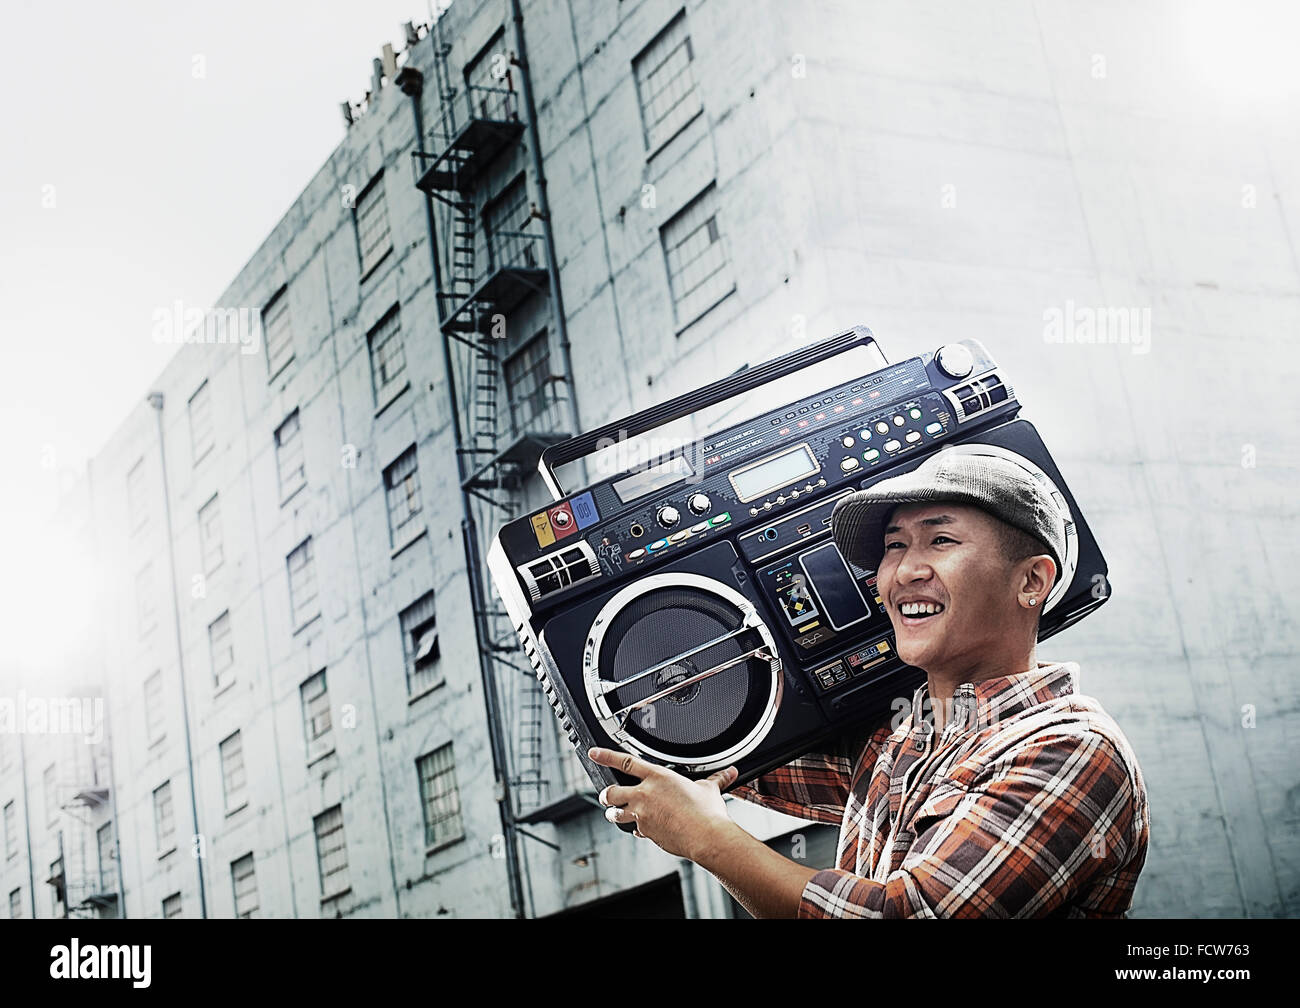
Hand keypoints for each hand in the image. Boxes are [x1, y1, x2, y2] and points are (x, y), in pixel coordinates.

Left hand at [589, 746, 739, 861]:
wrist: (706, 837)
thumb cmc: (707, 812)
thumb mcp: (709, 789)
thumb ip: (715, 779)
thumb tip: (728, 773)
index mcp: (657, 777)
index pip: (625, 762)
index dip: (606, 756)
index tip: (594, 753)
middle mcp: (645, 795)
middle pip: (611, 792)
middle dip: (606, 794)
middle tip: (607, 794)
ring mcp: (643, 816)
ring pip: (615, 814)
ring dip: (614, 813)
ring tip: (616, 813)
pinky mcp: (647, 833)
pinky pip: (635, 831)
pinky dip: (637, 829)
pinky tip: (644, 829)